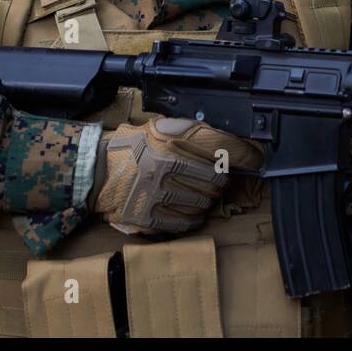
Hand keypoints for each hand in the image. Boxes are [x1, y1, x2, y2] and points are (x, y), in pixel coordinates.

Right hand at [89, 117, 264, 234]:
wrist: (95, 173)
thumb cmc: (130, 148)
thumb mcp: (158, 127)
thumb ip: (188, 130)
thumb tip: (228, 135)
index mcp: (169, 140)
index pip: (221, 146)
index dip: (245, 154)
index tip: (256, 158)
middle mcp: (164, 166)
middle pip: (216, 180)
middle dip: (220, 181)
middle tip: (215, 179)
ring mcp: (156, 195)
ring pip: (203, 204)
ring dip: (207, 201)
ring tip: (197, 193)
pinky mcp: (149, 218)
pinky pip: (185, 223)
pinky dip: (192, 219)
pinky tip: (187, 210)